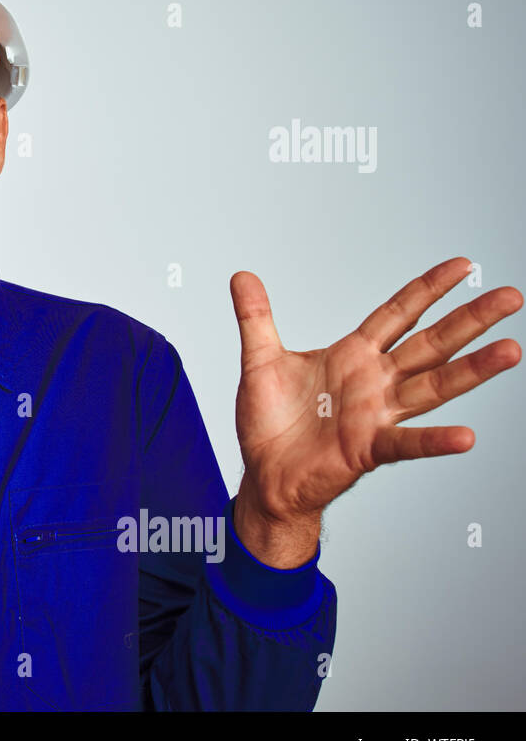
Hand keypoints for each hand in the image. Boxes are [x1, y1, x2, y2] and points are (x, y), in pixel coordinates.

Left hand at [228, 257, 521, 566]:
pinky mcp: (369, 448)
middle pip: (431, 343)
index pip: (398, 313)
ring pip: (434, 386)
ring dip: (473, 370)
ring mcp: (377, 415)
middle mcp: (374, 382)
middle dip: (470, 320)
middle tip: (511, 296)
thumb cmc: (269, 423)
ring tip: (512, 349)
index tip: (463, 265)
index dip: (427, 289)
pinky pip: (407, 443)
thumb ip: (255, 318)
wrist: (263, 475)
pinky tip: (466, 436)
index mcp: (353, 356)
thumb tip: (241, 276)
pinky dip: (435, 441)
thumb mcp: (259, 361)